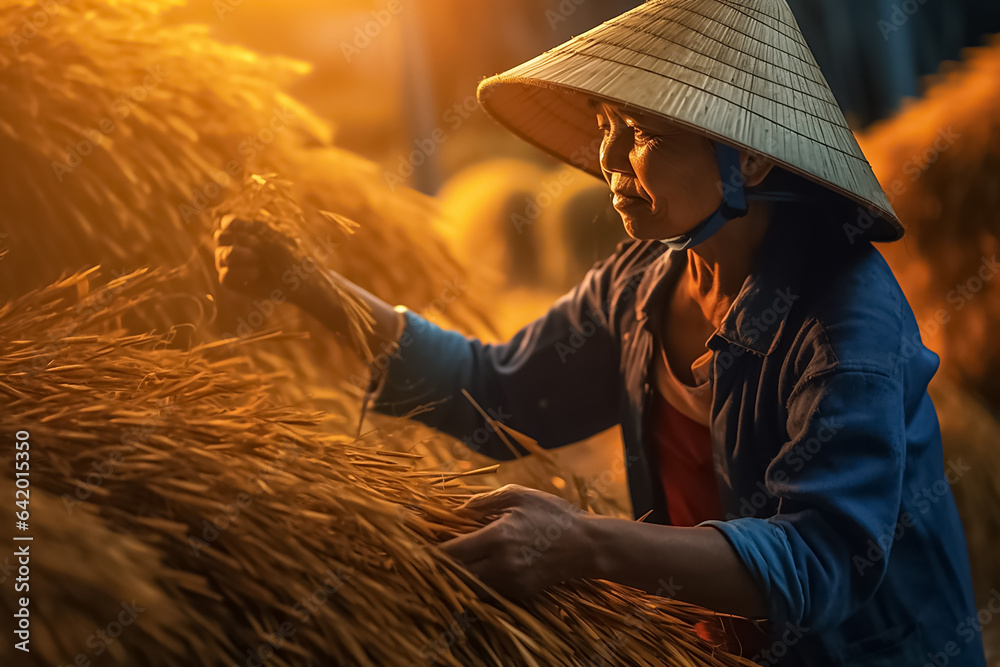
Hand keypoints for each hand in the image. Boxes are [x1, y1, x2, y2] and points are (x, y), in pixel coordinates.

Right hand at [213, 215, 311, 302]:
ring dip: (238, 257)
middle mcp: (235, 246)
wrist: (300, 286)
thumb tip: (227, 224)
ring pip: (221, 256)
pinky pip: (224, 277)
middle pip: (220, 236)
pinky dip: (239, 275)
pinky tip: (254, 275)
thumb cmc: (291, 259)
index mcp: (247, 232)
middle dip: (238, 240)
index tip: (248, 230)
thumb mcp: (276, 240)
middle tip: (258, 248)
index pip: (227, 222)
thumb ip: (254, 230)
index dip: (232, 224)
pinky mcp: (233, 282)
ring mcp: (232, 265)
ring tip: (259, 265)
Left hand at [440, 484, 594, 598]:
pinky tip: (473, 570)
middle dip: (439, 567)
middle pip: (455, 575)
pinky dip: (475, 584)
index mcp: (498, 537)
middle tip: (427, 556)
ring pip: (469, 588)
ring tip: (450, 563)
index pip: (452, 553)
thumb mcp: (519, 496)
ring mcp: (511, 583)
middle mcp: (502, 565)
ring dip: (456, 577)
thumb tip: (456, 510)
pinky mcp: (520, 593)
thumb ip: (483, 502)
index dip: (431, 552)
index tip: (417, 545)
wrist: (586, 545)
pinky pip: (487, 592)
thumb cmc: (552, 514)